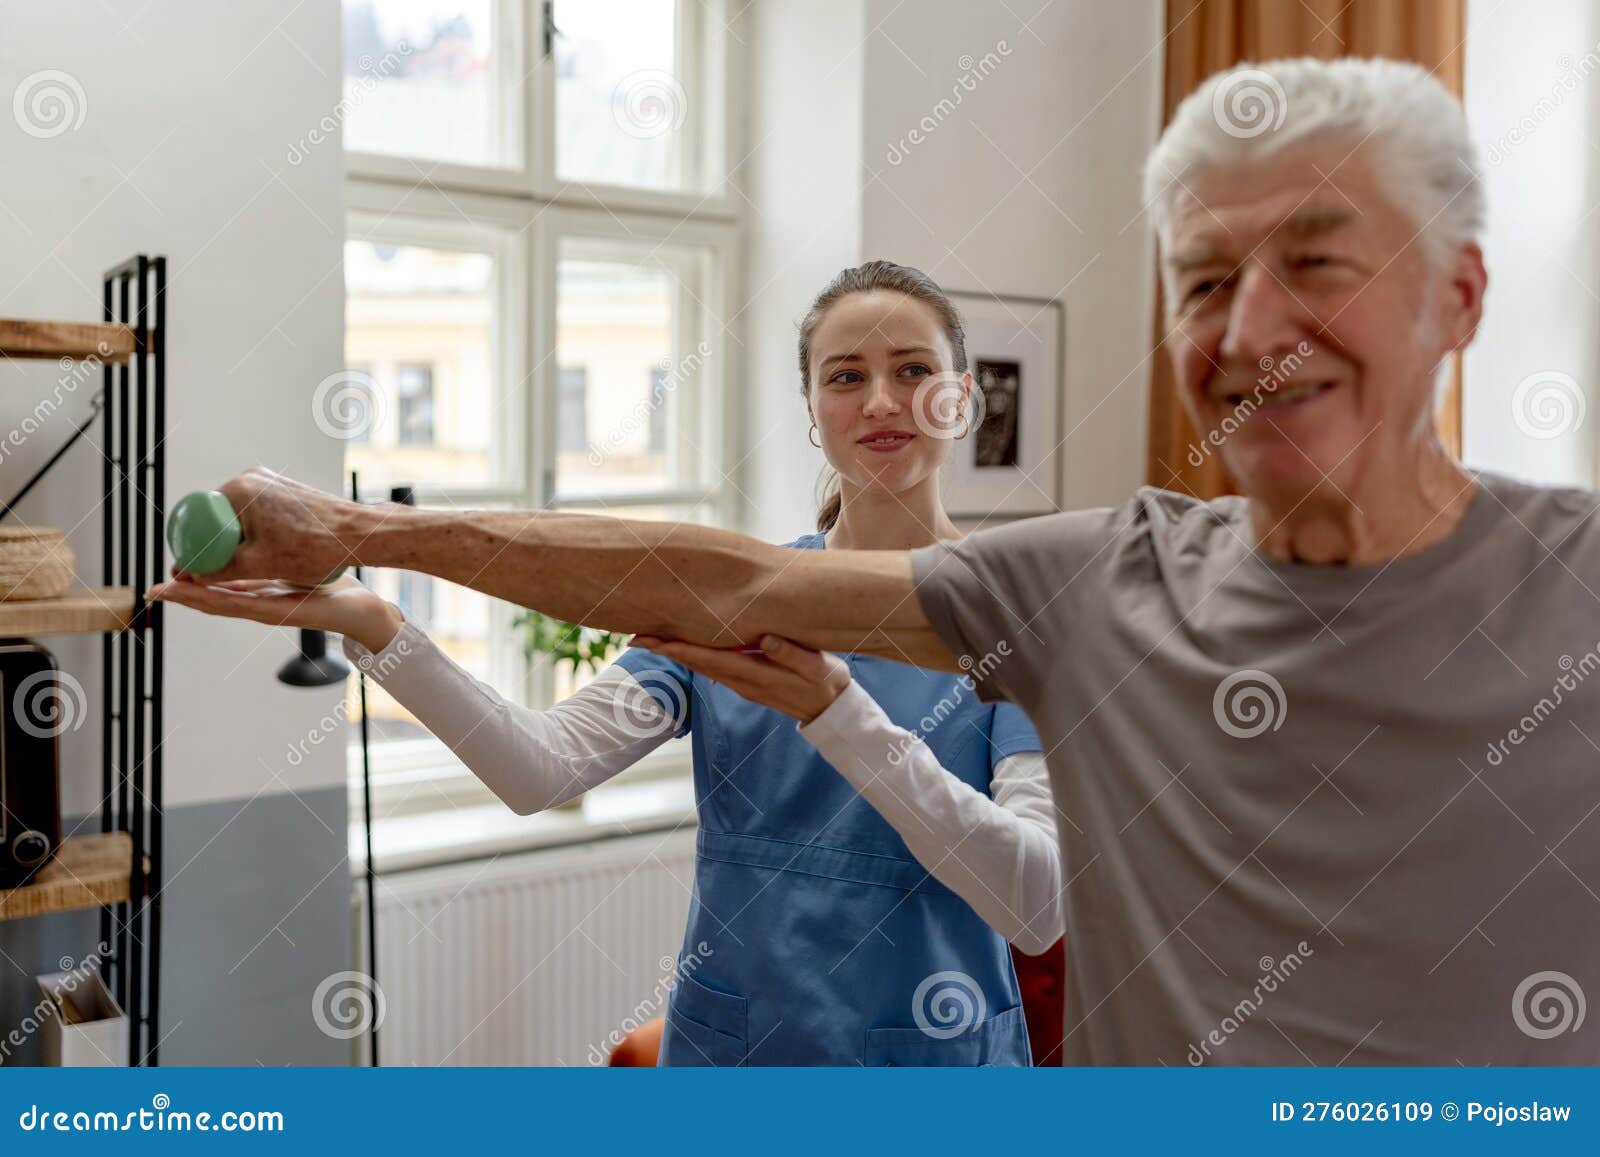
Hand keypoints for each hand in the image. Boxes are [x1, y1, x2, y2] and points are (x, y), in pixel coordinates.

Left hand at [148, 574, 404, 652]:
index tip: (162, 590)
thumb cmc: (344, 607)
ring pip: (224, 593)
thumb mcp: (311, 597)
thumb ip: (277, 595)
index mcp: (267, 611)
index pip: (218, 603)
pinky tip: (214, 566)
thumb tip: (240, 592)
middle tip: (154, 587)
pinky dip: (224, 577)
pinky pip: (243, 586)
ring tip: (176, 575)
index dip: (188, 597)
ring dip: (199, 585)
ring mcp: (268, 603)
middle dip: (183, 593)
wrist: (366, 614)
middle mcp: (262, 609)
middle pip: (213, 601)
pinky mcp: (276, 594)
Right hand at [174, 467, 361, 585]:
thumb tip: (186, 577)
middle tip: (215, 571)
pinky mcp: (284, 490)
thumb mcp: (259, 565)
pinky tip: (263, 552)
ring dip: (236, 540)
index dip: (192, 546)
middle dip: (214, 544)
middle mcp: (251, 478)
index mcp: (238, 490)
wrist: (358, 533)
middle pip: (217, 517)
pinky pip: (257, 513)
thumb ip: (219, 570)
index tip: (193, 568)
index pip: (198, 520)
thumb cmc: (315, 546)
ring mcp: (269, 482)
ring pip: (238, 517)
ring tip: (243, 566)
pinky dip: (254, 532)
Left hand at [629, 634, 851, 724]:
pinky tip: (685, 643)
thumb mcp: (817, 667)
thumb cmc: (825, 683)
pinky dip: (694, 653)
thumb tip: (766, 640)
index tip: (649, 640)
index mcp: (753, 674)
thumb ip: (792, 654)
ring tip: (652, 636)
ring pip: (701, 664)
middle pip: (694, 662)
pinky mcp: (747, 679)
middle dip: (664, 649)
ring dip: (676, 651)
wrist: (832, 709)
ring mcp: (742, 682)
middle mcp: (741, 680)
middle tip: (633, 636)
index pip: (706, 658)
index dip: (676, 648)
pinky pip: (713, 664)